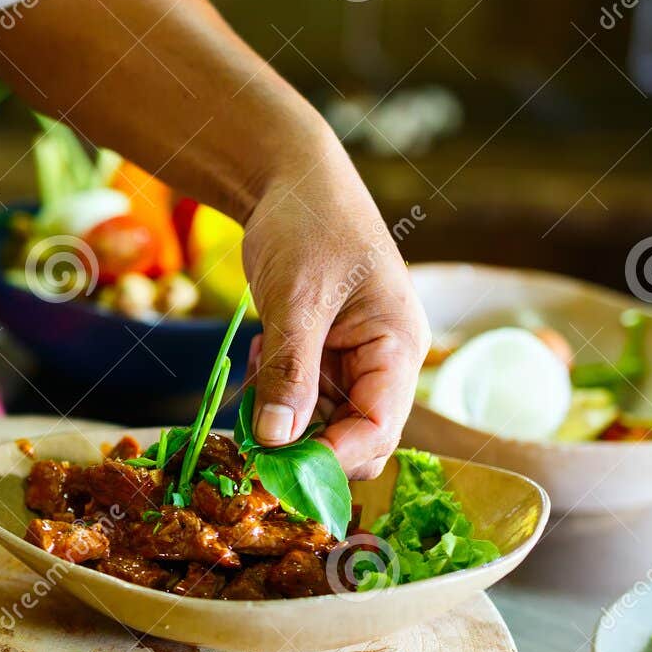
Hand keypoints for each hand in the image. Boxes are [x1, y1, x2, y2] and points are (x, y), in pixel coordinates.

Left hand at [241, 150, 428, 480]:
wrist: (288, 180)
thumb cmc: (308, 225)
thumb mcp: (297, 300)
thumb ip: (291, 372)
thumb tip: (278, 442)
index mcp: (398, 347)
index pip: (378, 429)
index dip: (333, 458)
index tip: (281, 471)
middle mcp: (383, 362)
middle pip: (352, 436)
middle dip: (303, 443)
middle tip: (253, 431)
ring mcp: (353, 360)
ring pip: (321, 422)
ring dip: (282, 413)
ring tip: (262, 359)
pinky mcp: (322, 355)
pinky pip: (300, 398)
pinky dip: (274, 390)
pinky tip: (263, 348)